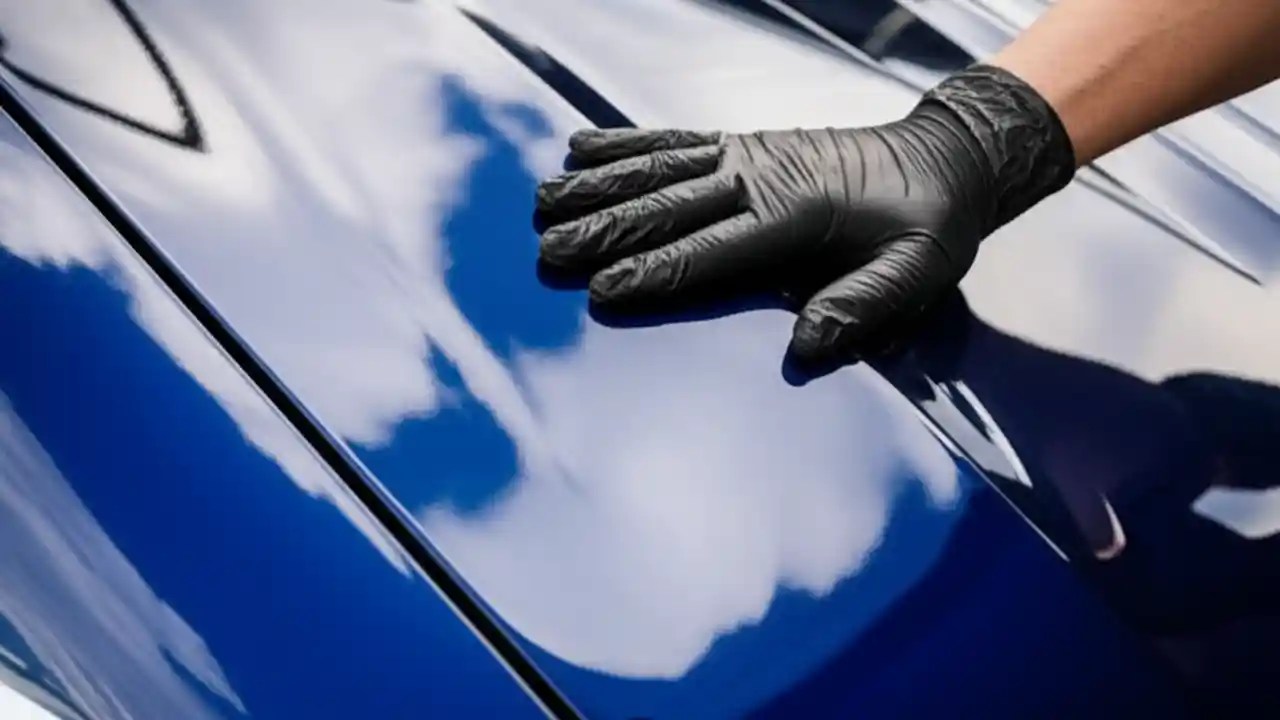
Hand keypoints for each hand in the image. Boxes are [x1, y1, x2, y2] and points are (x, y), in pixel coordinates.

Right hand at [536, 65, 1074, 362]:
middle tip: (547, 248)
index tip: (600, 285)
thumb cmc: (930, 224)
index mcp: (796, 215)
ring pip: (659, 167)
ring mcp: (748, 153)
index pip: (710, 248)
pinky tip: (583, 146)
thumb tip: (805, 347)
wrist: (947, 157)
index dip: (654, 268)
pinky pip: (675, 138)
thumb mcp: (919, 272)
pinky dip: (627, 142)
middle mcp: (761, 176)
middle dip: (604, 227)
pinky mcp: (744, 143)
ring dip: (599, 184)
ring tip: (543, 199)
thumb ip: (863, 306)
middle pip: (667, 204)